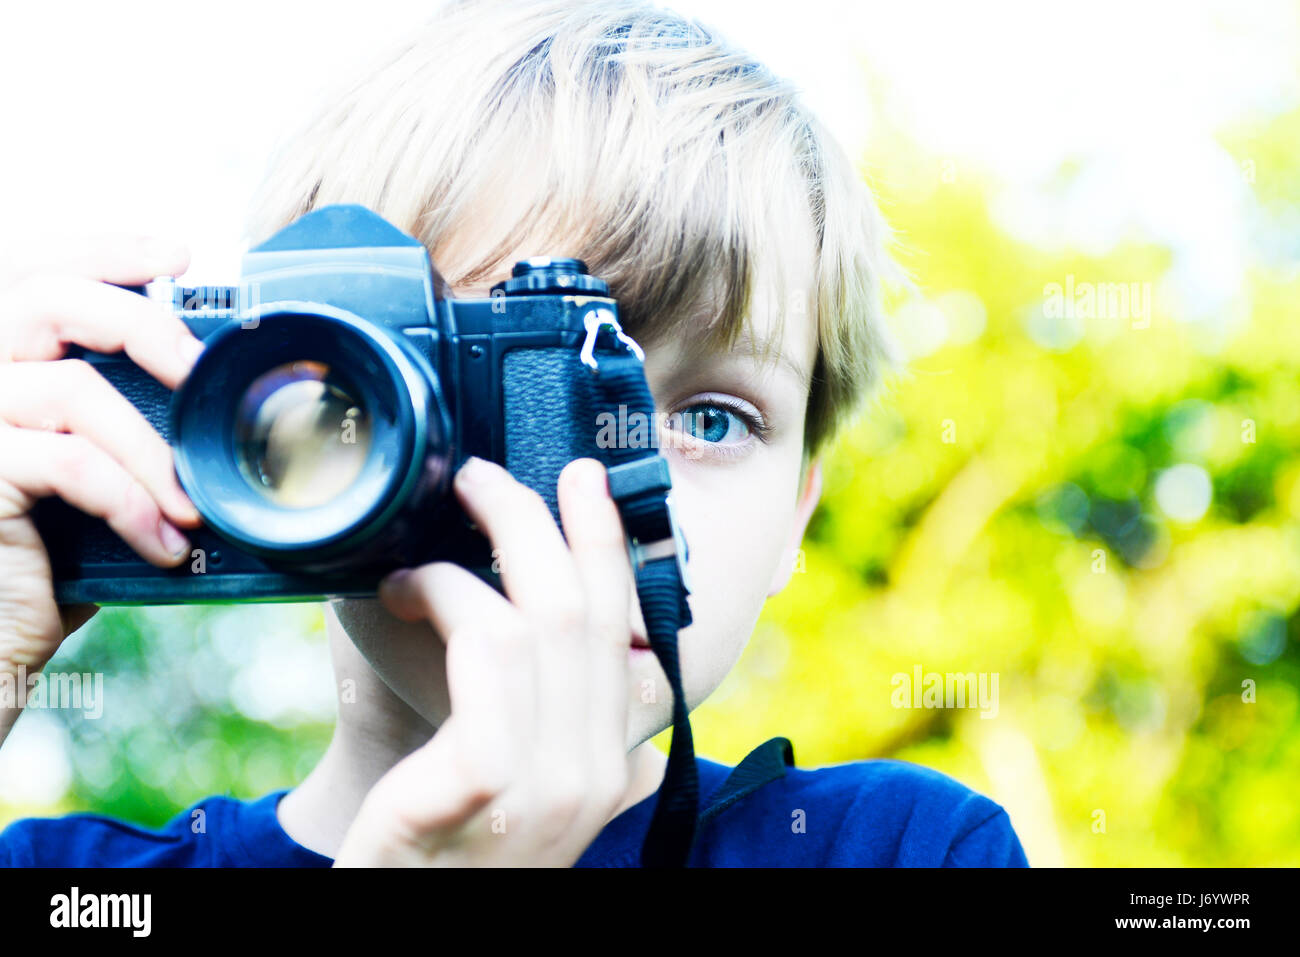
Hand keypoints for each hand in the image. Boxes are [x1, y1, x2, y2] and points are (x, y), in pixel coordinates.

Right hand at [0, 235, 203, 743]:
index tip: (175, 256)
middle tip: (197, 367)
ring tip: (192, 504)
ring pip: (72, 391)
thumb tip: (204, 401)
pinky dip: (130, 504)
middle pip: (43, 297)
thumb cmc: (39, 561)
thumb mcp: (83, 479)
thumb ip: (115, 426)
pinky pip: (70, 465)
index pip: (32, 271)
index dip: (101, 250)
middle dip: (138, 322)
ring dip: (151, 449)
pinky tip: (161, 547)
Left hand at [334, 456, 634, 866]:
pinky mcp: (482, 783)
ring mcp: (547, 781)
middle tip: (484, 476)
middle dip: (538, 522)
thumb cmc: (444, 851)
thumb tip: (580, 645)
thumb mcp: (523, 791)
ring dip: (478, 553)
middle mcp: (595, 771)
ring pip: (536, 620)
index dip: (606, 544)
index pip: (626, 629)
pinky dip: (441, 598)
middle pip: (584, 610)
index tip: (584, 480)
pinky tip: (396, 592)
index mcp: (610, 763)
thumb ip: (557, 725)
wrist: (409, 929)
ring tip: (425, 538)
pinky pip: (481, 653)